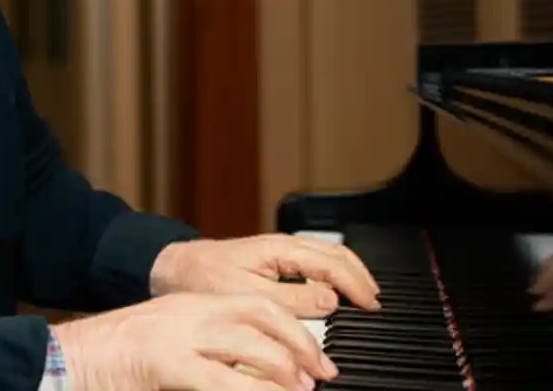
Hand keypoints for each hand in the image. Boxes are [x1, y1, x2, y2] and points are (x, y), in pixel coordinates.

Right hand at [51, 292, 338, 390]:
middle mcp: (189, 313)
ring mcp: (176, 336)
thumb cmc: (113, 358)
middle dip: (301, 345)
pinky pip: (220, 381)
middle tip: (321, 376)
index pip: (258, 304)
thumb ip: (207, 353)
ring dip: (284, 371)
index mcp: (192, 305)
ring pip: (249, 346)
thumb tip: (252, 374)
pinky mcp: (163, 363)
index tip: (317, 359)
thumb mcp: (167, 344)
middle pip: (262, 315)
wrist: (64, 357)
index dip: (295, 330)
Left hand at [149, 235, 379, 316]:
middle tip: (377, 303)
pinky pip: (314, 264)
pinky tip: (336, 293)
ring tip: (365, 296)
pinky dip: (333, 275)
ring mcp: (280, 252)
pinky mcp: (274, 261)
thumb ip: (291, 298)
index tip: (372, 305)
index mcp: (280, 249)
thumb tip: (330, 301)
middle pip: (337, 254)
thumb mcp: (246, 293)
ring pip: (328, 256)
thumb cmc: (203, 277)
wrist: (175, 267)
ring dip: (350, 274)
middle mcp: (284, 246)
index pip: (332, 262)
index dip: (356, 284)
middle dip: (361, 276)